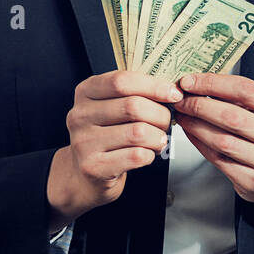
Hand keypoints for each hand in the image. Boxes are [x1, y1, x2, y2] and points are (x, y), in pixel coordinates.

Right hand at [46, 70, 181, 231]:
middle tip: (166, 121)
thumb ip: (133, 93)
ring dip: (158, 136)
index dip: (153, 86)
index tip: (173, 93)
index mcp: (85, 92)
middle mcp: (80, 115)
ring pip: (138, 132)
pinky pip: (136, 156)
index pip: (122, 81)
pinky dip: (150, 154)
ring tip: (158, 139)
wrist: (86, 173)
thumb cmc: (105, 135)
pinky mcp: (93, 167)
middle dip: (160, 114)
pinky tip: (146, 153)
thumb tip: (170, 89)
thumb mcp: (110, 106)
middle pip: (133, 106)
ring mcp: (84, 142)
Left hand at [172, 72, 253, 224]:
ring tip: (183, 116)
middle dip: (199, 105)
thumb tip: (198, 83)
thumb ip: (238, 97)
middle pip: (232, 116)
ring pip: (222, 141)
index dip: (213, 83)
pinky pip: (219, 160)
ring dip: (195, 126)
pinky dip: (199, 144)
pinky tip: (191, 134)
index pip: (246, 90)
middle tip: (180, 100)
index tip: (190, 81)